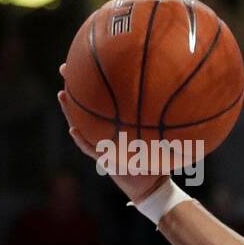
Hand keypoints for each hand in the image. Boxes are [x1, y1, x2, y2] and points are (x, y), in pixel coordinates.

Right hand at [56, 63, 167, 203]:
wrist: (152, 185)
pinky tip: (73, 129)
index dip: (96, 81)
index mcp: (117, 125)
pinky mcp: (104, 160)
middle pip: (87, 106)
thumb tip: (181, 96)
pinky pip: (90, 148)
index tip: (89, 59)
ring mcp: (101, 144)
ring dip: (70, 110)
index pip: (104, 99)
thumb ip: (165, 119)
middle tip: (65, 67)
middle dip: (76, 87)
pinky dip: (82, 140)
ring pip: (81, 124)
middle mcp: (106, 132)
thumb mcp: (162, 136)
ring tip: (62, 94)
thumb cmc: (158, 161)